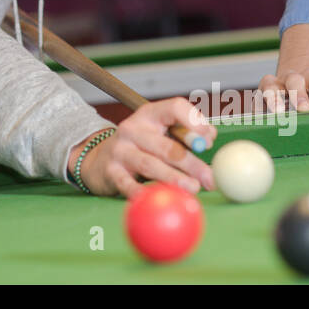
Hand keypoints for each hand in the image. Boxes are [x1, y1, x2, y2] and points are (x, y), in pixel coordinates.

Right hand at [70, 98, 216, 197]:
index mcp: (149, 114)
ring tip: (193, 190)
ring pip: (151, 165)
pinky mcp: (111, 172)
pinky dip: (145, 194)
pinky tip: (159, 200)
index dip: (194, 121)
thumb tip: (209, 138)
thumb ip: (185, 135)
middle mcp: (132, 128)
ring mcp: (120, 150)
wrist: (99, 159)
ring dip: (174, 179)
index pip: (174, 107)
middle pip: (166, 145)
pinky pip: (130, 186)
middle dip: (192, 163)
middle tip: (209, 179)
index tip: (209, 141)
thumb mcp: (160, 133)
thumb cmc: (141, 147)